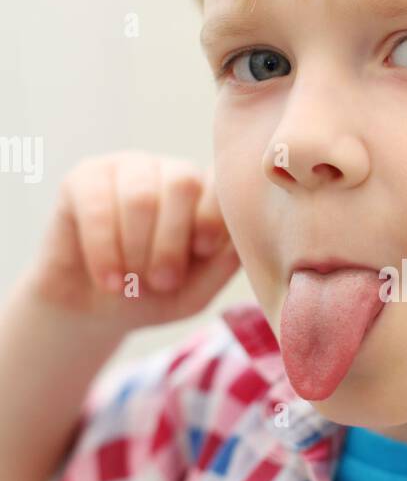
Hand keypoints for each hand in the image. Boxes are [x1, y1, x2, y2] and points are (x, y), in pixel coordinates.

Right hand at [28, 151, 240, 329]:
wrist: (93, 311)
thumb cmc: (152, 296)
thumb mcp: (195, 291)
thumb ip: (224, 264)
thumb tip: (247, 237)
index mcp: (206, 194)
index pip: (221, 183)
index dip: (212, 216)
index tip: (201, 250)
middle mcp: (170, 172)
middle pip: (182, 183)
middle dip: (172, 240)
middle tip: (162, 281)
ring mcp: (127, 169)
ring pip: (140, 195)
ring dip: (137, 249)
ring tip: (131, 285)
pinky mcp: (84, 178)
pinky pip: (97, 205)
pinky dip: (103, 249)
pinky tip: (108, 279)